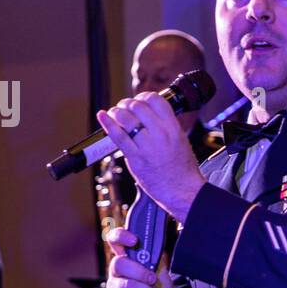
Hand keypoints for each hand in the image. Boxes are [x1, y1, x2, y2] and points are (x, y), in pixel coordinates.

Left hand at [97, 91, 205, 222]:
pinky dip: (108, 124)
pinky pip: (118, 136)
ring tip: (115, 114)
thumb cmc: (183, 170)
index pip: (156, 100)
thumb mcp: (181, 140)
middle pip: (138, 106)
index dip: (144, 96)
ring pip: (126, 118)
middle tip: (125, 108)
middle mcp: (160, 134)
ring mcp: (147, 146)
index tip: (139, 100)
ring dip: (117, 112)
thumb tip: (149, 115)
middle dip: (127, 104)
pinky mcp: (136, 158)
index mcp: (173, 128)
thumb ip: (167, 126)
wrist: (183, 191)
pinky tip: (103, 116)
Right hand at [105, 227, 175, 287]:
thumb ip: (157, 261)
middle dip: (140, 272)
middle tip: (152, 280)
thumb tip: (158, 249)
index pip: (115, 241)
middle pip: (119, 264)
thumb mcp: (162, 274)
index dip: (121, 236)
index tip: (134, 240)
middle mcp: (116, 272)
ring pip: (126, 285)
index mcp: (127, 259)